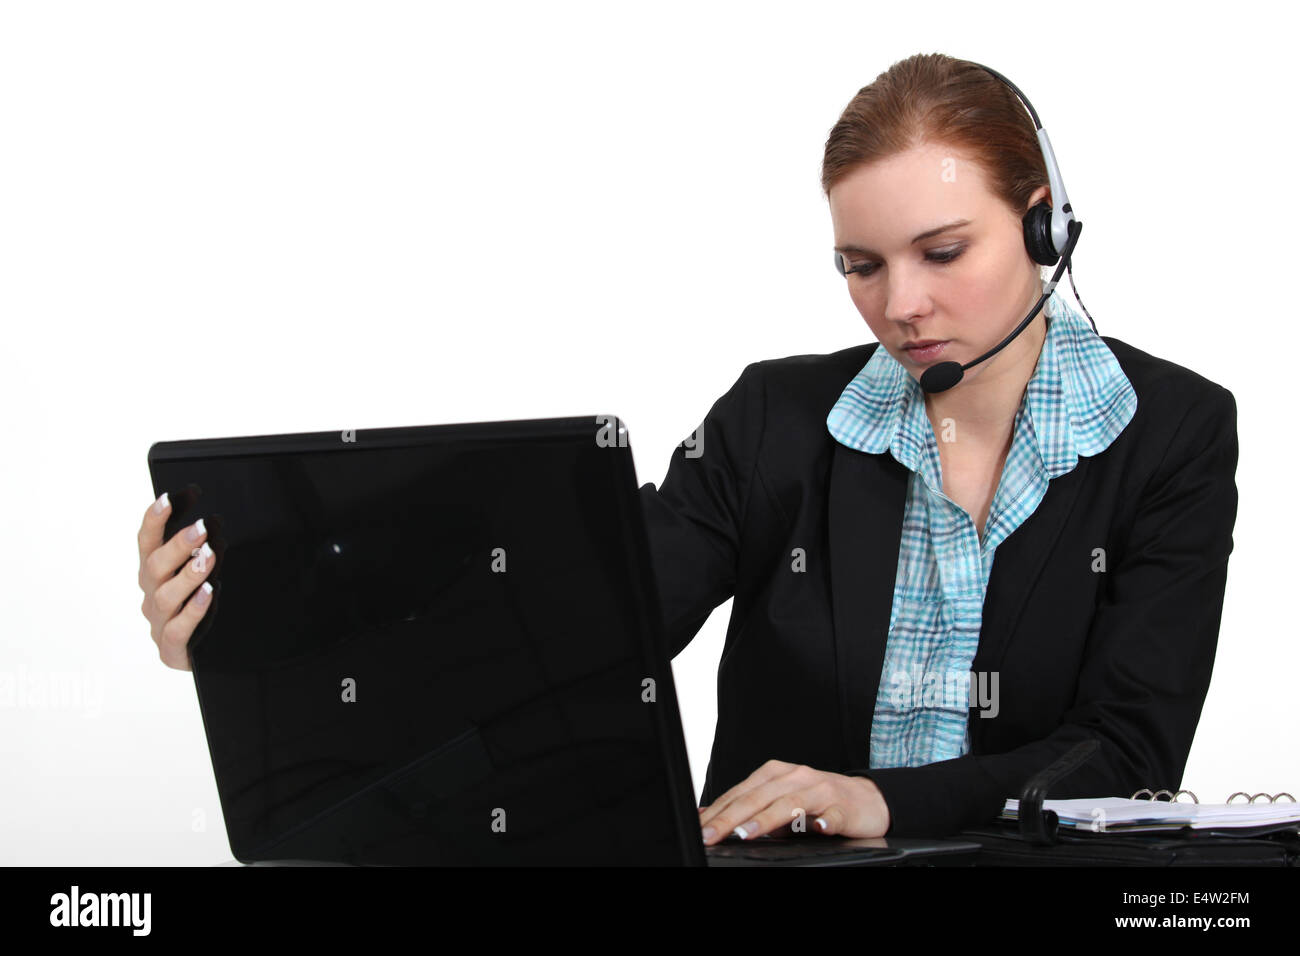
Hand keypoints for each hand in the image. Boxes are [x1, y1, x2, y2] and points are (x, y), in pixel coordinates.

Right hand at [137, 493, 215, 669]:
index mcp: (154, 573)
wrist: (207, 654)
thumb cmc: (203, 607)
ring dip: (187, 574)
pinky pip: (178, 628)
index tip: (168, 498)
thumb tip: (214, 523)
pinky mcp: (172, 648)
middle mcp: (151, 594)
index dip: (154, 520)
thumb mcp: (201, 573)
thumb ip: (200, 551)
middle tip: (202, 527)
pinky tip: (209, 592)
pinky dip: (193, 609)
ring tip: (207, 558)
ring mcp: (159, 622)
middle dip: (177, 545)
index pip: (147, 542)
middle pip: (155, 566)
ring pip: (165, 596)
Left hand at [698, 760, 889, 843]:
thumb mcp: (780, 801)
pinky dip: (825, 822)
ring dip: (767, 819)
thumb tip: (711, 819)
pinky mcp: (842, 806)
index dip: (717, 811)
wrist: (866, 798)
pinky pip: (832, 814)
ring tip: (747, 833)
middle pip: (757, 797)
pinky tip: (819, 829)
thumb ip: (751, 809)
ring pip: (789, 803)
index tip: (699, 828)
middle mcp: (795, 776)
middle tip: (711, 835)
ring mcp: (819, 789)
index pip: (740, 793)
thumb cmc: (818, 800)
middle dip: (730, 818)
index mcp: (775, 774)